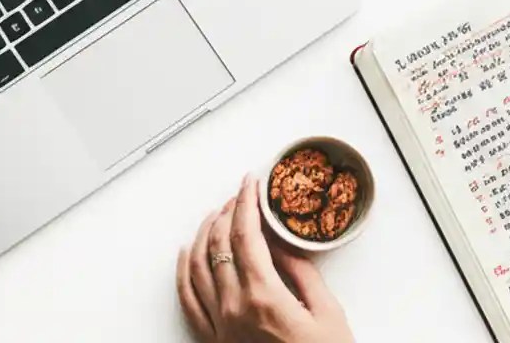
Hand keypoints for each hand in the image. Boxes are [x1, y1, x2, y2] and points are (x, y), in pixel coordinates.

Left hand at [177, 176, 354, 342]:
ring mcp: (220, 326)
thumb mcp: (327, 312)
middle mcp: (234, 309)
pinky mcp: (213, 340)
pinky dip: (182, 270)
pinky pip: (187, 299)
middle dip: (227, 212)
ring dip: (204, 234)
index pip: (246, 236)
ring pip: (196, 266)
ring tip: (216, 215)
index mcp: (264, 297)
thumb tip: (283, 245)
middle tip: (240, 195)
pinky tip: (186, 253)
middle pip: (219, 245)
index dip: (247, 202)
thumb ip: (302, 273)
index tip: (251, 182)